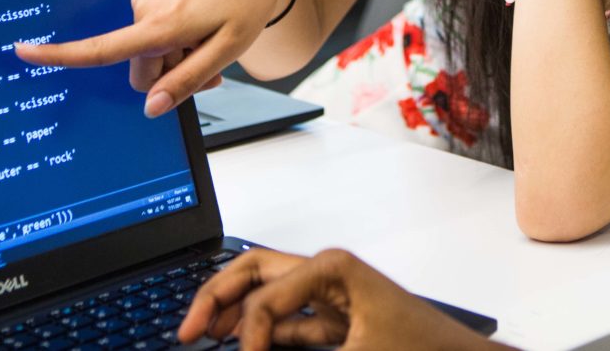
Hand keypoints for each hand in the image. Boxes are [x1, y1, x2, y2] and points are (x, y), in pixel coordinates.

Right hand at [14, 0, 293, 116]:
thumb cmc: (248, 2)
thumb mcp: (226, 51)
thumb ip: (186, 81)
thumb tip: (149, 107)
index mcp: (161, 25)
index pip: (102, 49)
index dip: (59, 55)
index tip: (22, 52)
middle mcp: (146, 9)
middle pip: (140, 70)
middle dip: (169, 75)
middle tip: (210, 64)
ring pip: (149, 53)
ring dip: (177, 56)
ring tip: (211, 40)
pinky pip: (154, 34)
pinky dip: (177, 39)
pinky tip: (203, 28)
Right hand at [178, 248, 495, 350]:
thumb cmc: (423, 348)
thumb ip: (292, 347)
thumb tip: (257, 350)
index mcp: (331, 267)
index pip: (264, 298)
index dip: (245, 338)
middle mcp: (327, 271)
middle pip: (253, 272)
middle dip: (216, 297)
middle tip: (186, 331)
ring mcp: (331, 294)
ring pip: (266, 295)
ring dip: (234, 314)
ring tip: (200, 336)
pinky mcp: (337, 320)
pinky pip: (287, 321)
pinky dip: (261, 334)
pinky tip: (240, 348)